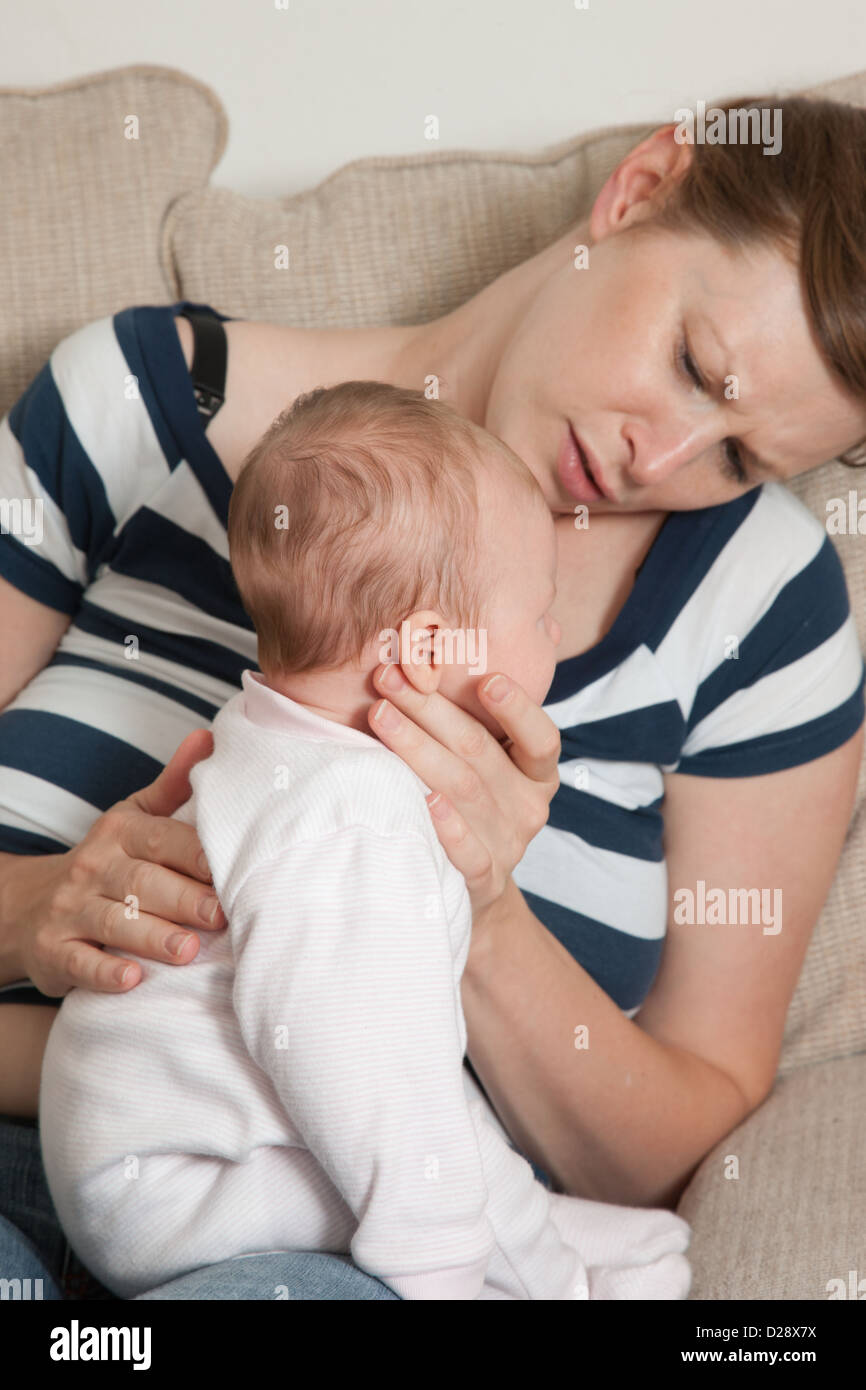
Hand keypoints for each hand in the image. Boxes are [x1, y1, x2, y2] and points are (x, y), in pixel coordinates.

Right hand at [10, 729, 224, 995]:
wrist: (28, 905)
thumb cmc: (106, 862)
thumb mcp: (134, 818)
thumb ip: (174, 785)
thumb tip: (210, 737)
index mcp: (121, 833)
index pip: (162, 839)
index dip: (196, 855)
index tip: (233, 870)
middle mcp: (94, 867)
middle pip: (142, 882)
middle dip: (183, 899)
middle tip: (221, 916)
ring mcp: (70, 910)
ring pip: (114, 922)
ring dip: (151, 936)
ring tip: (187, 951)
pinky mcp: (53, 951)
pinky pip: (78, 962)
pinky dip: (104, 973)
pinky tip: (132, 980)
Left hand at [366, 664, 560, 916]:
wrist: (474, 888)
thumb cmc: (473, 809)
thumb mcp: (489, 768)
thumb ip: (476, 724)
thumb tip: (427, 658)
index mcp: (537, 774)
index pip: (540, 738)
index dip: (518, 709)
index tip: (487, 679)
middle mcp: (529, 806)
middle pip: (479, 752)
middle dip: (430, 709)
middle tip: (389, 679)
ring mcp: (509, 844)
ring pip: (464, 791)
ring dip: (418, 749)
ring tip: (380, 716)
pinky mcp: (484, 879)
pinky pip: (469, 853)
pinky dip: (448, 826)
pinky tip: (424, 800)